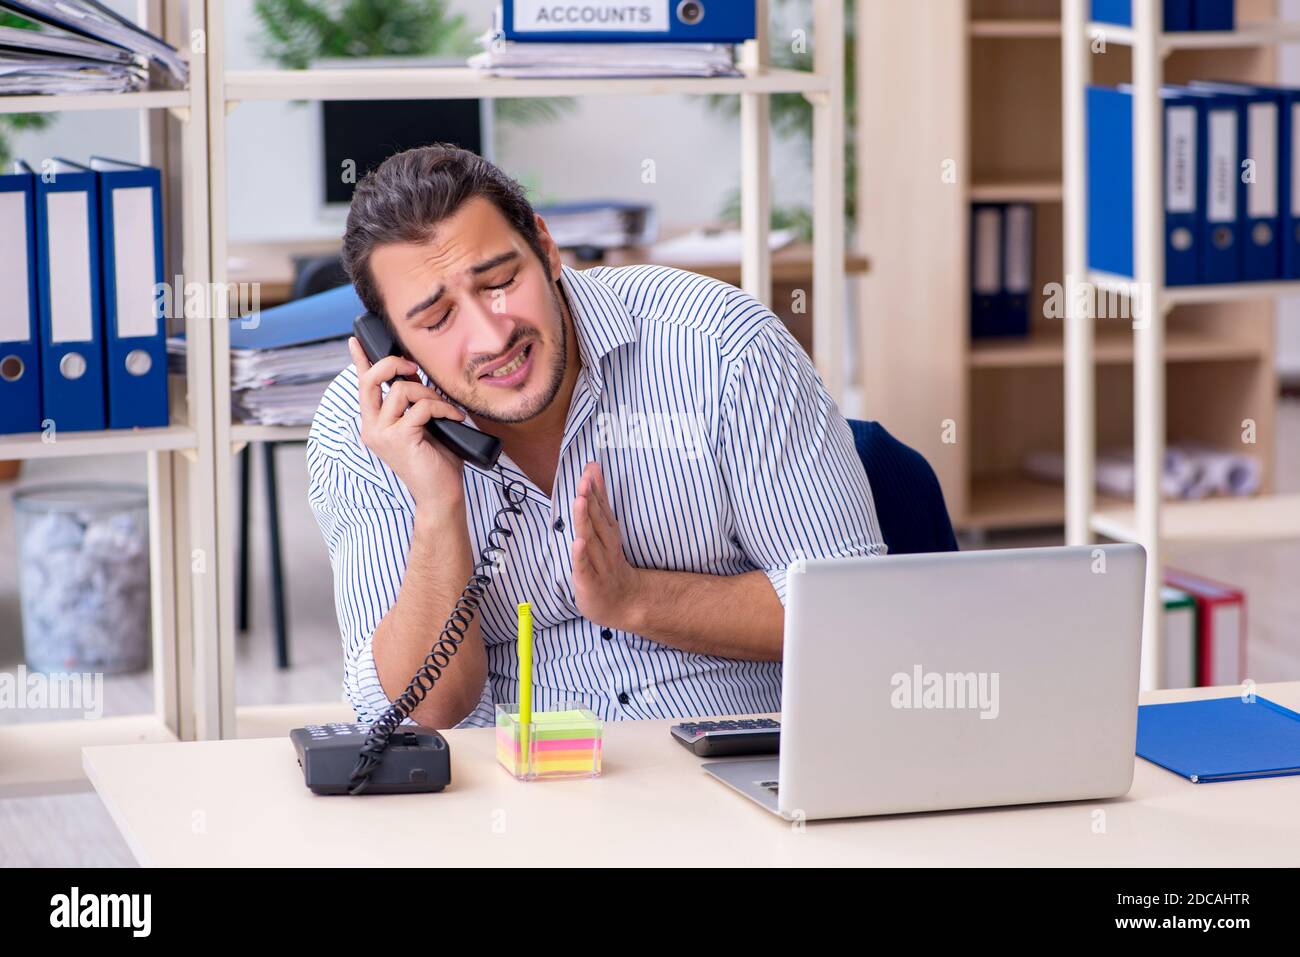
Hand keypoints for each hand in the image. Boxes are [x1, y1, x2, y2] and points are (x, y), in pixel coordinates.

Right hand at [349, 336, 465, 510]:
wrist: (441, 495)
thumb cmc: (435, 461)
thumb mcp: (422, 425)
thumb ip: (413, 404)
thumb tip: (418, 377)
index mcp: (375, 423)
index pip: (363, 386)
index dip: (360, 361)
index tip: (356, 341)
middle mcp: (372, 428)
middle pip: (370, 380)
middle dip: (392, 365)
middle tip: (414, 368)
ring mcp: (383, 434)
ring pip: (400, 390)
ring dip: (428, 393)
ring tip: (444, 409)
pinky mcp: (400, 438)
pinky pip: (422, 407)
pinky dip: (442, 408)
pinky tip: (454, 418)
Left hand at [571, 462, 645, 631]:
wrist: (624, 604)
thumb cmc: (608, 565)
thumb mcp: (605, 532)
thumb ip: (599, 503)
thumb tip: (593, 473)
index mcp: (608, 534)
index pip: (601, 507)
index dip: (596, 487)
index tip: (591, 467)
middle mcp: (605, 546)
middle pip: (597, 520)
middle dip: (590, 498)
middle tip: (585, 478)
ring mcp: (599, 563)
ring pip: (591, 539)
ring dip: (585, 520)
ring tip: (581, 501)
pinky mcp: (590, 582)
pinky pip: (585, 567)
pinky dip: (581, 555)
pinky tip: (578, 543)